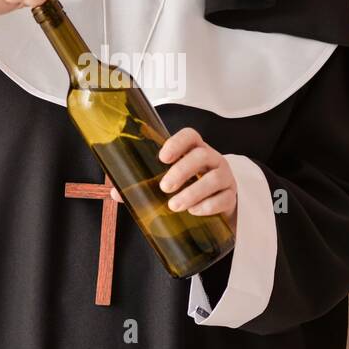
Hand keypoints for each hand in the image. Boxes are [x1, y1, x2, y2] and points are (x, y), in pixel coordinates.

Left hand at [110, 126, 237, 230]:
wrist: (218, 205)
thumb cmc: (189, 188)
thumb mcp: (171, 182)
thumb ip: (144, 185)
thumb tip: (116, 193)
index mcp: (195, 151)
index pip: (190, 136)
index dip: (177, 143)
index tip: (162, 157)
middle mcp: (212, 160)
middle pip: (202, 156)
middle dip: (182, 171)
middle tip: (164, 187)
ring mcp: (225, 178)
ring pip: (214, 179)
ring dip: (193, 192)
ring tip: (175, 205)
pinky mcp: (231, 197)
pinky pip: (224, 198)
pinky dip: (208, 206)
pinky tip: (194, 212)